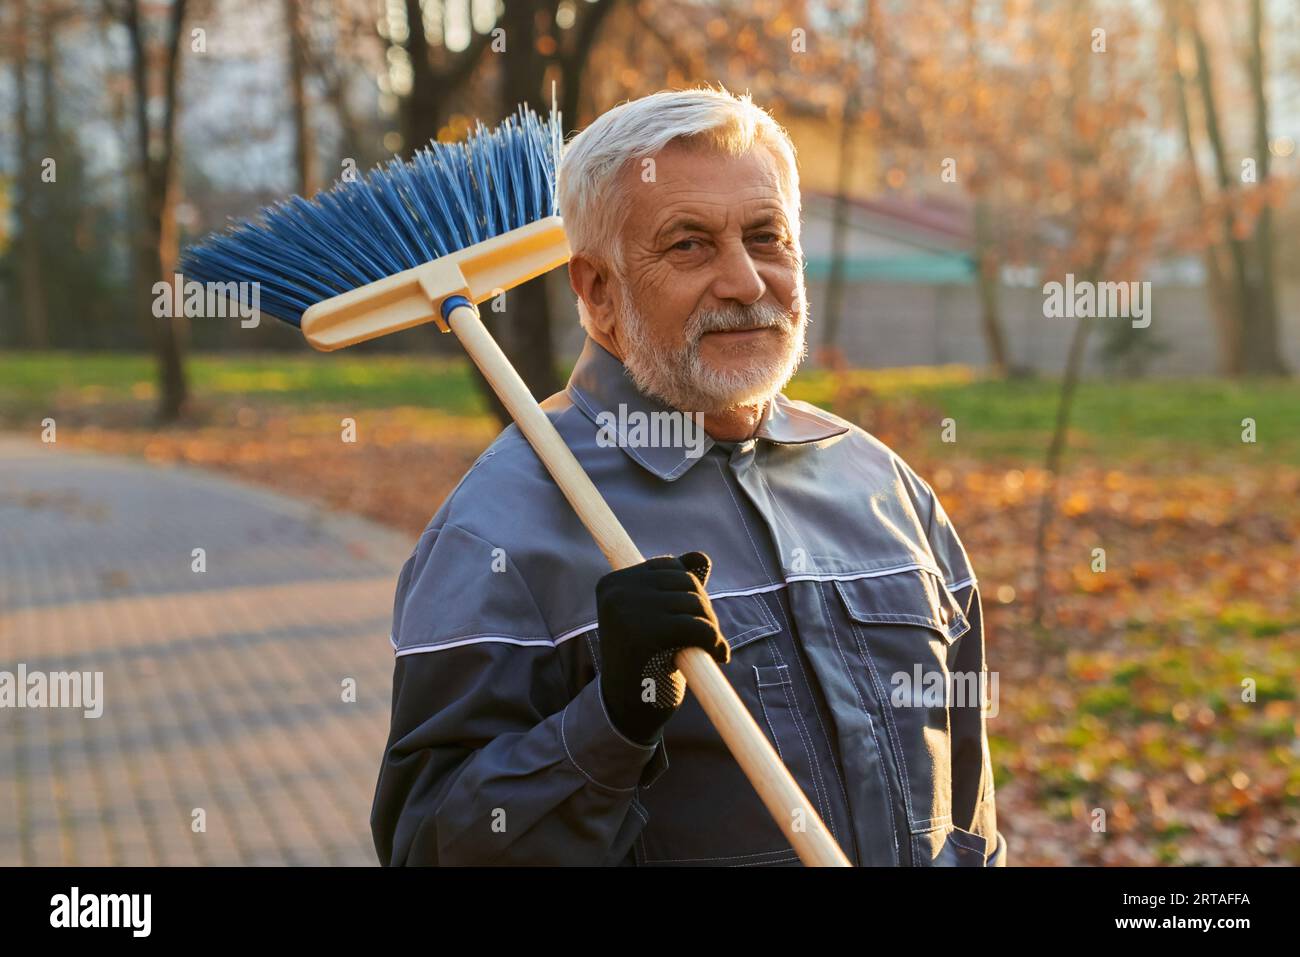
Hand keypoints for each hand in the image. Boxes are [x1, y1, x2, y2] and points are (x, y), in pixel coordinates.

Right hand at [595, 551, 729, 744]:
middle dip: (704, 608)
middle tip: (708, 638)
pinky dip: (715, 641)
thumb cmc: (646, 661)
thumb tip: (701, 558)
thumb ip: (675, 585)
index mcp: (612, 583)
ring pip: (694, 602)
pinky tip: (718, 655)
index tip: (693, 619)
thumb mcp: (658, 617)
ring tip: (710, 648)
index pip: (670, 566)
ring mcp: (626, 612)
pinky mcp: (644, 636)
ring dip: (711, 626)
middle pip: (684, 581)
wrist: (628, 711)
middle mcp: (615, 593)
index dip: (691, 592)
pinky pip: (698, 626)